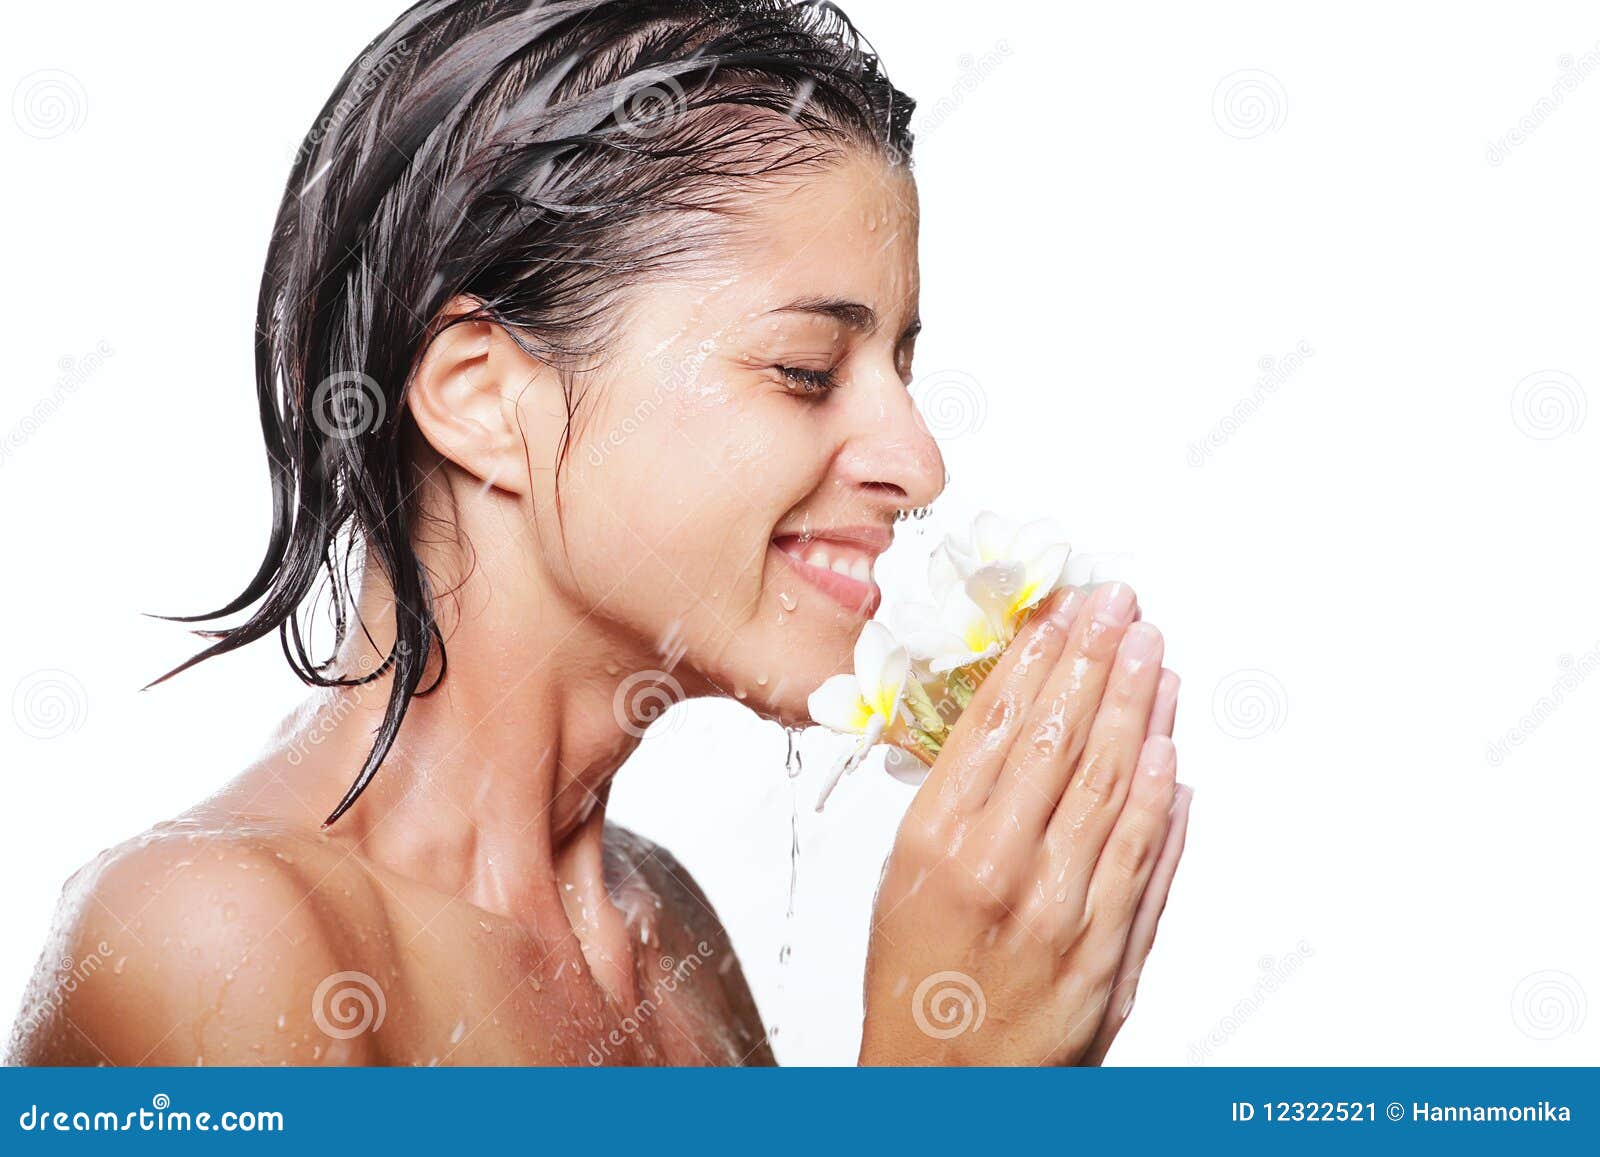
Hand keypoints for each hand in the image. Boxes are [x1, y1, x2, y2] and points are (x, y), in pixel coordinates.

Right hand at [858, 582, 1190, 1064]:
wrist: (942, 1088)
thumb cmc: (915, 983)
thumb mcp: (903, 879)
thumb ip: (958, 804)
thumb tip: (1018, 725)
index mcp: (935, 843)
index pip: (997, 724)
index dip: (1036, 658)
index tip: (1059, 609)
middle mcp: (997, 867)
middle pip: (1061, 739)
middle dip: (1095, 659)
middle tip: (1118, 604)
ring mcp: (1058, 910)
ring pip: (1113, 786)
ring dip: (1139, 710)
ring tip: (1152, 653)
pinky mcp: (1105, 951)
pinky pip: (1143, 857)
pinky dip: (1163, 799)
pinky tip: (1171, 749)